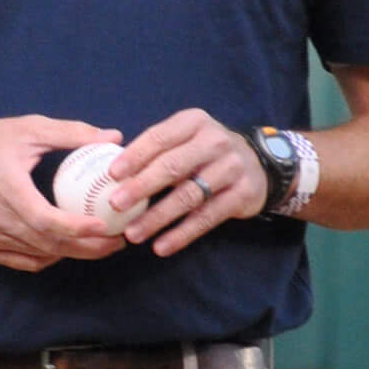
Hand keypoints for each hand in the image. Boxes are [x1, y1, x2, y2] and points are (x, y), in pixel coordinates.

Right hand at [0, 115, 127, 271]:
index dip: (78, 229)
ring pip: (40, 256)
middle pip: (49, 244)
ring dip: (73, 254)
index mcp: (7, 189)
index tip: (107, 227)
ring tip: (101, 244)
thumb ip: (72, 133)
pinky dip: (49, 258)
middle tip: (118, 240)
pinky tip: (67, 248)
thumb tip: (115, 138)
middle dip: (89, 248)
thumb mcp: (27, 129)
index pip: (46, 220)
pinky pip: (25, 262)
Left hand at [108, 109, 264, 255]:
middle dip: (141, 187)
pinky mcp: (242, 195)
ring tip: (132, 234)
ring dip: (157, 218)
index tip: (111, 174)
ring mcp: (231, 168)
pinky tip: (161, 246)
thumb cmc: (205, 152)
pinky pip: (206, 218)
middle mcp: (215, 141)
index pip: (160, 137)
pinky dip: (181, 234)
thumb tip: (109, 170)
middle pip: (172, 167)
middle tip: (115, 205)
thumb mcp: (185, 137)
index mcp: (194, 122)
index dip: (134, 156)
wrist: (258, 164)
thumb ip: (155, 149)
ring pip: (188, 196)